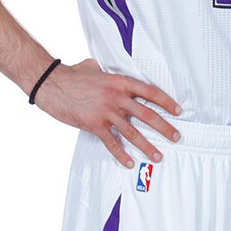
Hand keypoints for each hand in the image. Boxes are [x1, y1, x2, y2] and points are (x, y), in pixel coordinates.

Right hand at [34, 58, 181, 167]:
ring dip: (147, 145)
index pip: (150, 92)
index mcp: (120, 82)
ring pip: (132, 132)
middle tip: (176, 136)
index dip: (166, 102)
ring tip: (158, 155)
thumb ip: (106, 73)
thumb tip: (105, 70)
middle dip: (164, 127)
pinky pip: (112, 142)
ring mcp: (106, 112)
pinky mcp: (94, 125)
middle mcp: (117, 97)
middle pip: (147, 114)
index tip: (177, 111)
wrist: (52, 83)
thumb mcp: (95, 68)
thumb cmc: (73, 75)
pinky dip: (121, 154)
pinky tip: (130, 162)